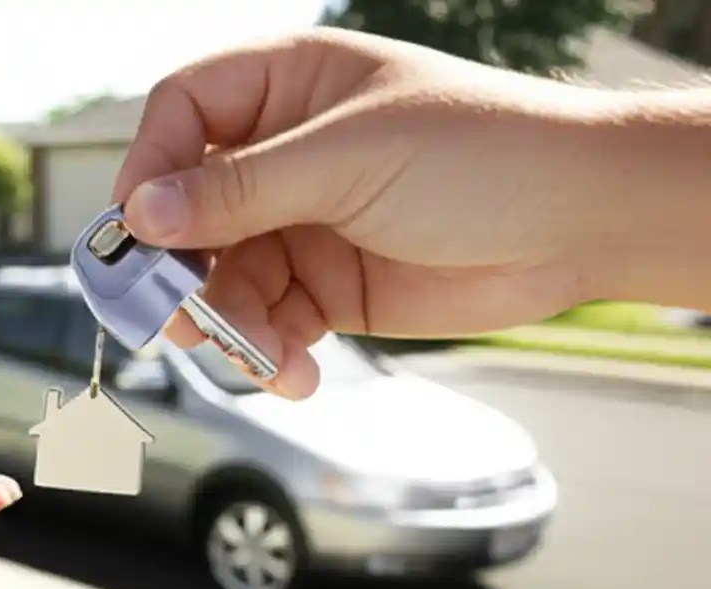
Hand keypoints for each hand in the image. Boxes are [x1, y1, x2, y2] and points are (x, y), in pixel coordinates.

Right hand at [113, 28, 710, 398]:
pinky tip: (295, 372)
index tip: (137, 228)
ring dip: (232, 323)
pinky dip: (271, 352)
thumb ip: (240, 191)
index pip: (183, 112)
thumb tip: (143, 214)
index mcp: (286, 87)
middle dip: (183, 267)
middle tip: (177, 316)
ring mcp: (303, 221)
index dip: (150, 166)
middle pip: (190, 209)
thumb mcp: (347, 160)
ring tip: (258, 354)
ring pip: (225, 277)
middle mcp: (284, 153)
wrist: (579, 223)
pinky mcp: (328, 286)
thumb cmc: (480, 153)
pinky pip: (270, 322)